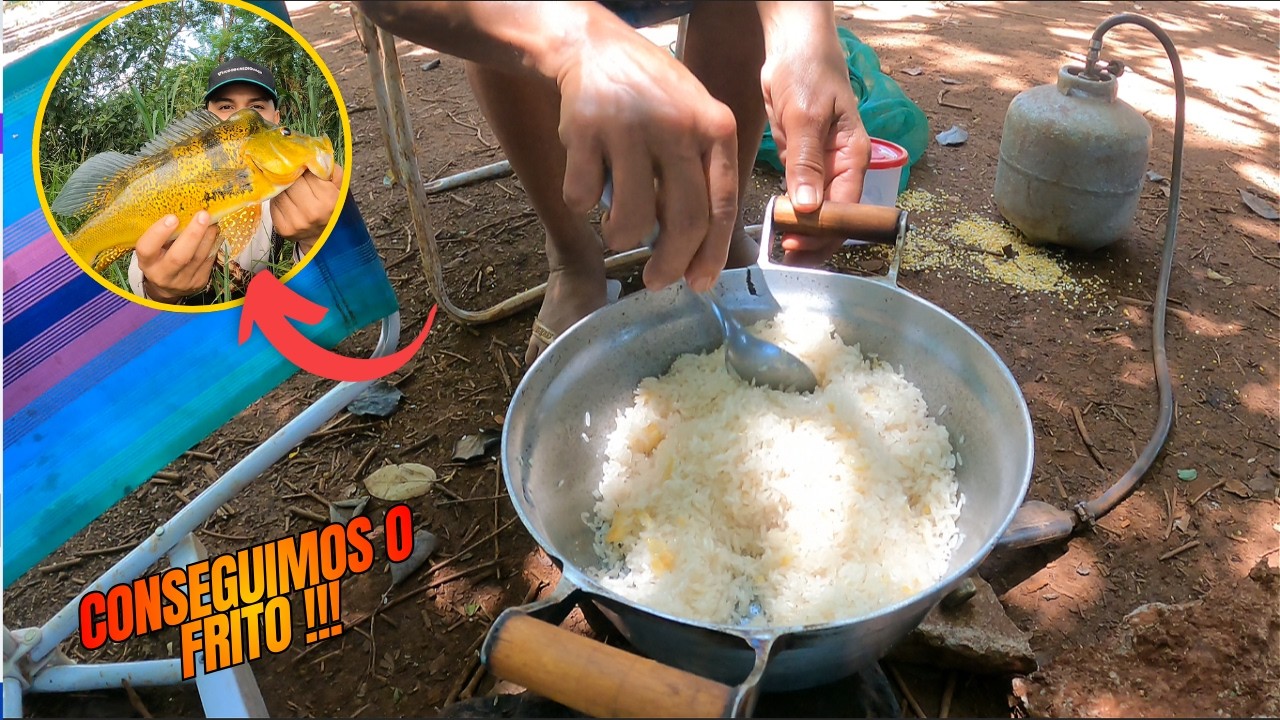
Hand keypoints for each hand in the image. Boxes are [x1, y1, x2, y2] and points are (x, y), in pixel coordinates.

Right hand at [134, 210, 220, 302]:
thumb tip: (182, 209)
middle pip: (179, 256)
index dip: (158, 233)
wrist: (168, 288)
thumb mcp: (154, 249)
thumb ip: (162, 235)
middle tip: (203, 215)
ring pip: (198, 258)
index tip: (172, 217)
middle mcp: (163, 274)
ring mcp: (183, 281)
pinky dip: (213, 244)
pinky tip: (214, 232)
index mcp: (147, 263)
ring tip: (212, 220)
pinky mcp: (199, 282)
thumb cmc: (159, 259)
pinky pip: (208, 261)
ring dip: (208, 237)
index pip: (147, 249)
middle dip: (193, 234)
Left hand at [271, 163, 343, 255]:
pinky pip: (274, 203)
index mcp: (329, 199)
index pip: (307, 172)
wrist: (323, 238)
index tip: (305, 169)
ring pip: (280, 190)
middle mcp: (312, 212)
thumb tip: (313, 152)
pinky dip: (278, 199)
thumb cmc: (331, 208)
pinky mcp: (282, 227)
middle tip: (297, 178)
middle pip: (291, 180)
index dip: (304, 167)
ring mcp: (295, 221)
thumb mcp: (339, 187)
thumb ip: (329, 168)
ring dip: (283, 186)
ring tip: (293, 191)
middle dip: (292, 176)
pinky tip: (288, 202)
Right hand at [555, 21, 737, 292]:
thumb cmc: (651, 96)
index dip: (710, 253)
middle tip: (657, 281)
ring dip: (620, 237)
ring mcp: (630, 128)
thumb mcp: (692, 122)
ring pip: (632, 219)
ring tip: (616, 226)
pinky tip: (587, 179)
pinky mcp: (585, 130)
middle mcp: (678, 126)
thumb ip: (700, 175)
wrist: (594, 47)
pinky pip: (583, 198)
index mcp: (714, 127)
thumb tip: (696, 250)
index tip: (699, 283)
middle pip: (684, 221)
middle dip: (670, 264)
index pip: (722, 205)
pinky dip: (581, 202)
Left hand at [761, 26, 870, 265]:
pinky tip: (776, 225)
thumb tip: (809, 207)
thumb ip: (806, 162)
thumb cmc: (808, 71)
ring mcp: (821, 166)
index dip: (825, 231)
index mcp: (853, 156)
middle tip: (786, 253)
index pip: (846, 208)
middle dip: (815, 238)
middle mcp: (841, 166)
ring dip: (802, 230)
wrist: (793, 46)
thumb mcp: (805, 116)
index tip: (797, 242)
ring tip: (780, 247)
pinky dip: (791, 213)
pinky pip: (800, 196)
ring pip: (816, 210)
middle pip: (835, 216)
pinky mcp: (800, 162)